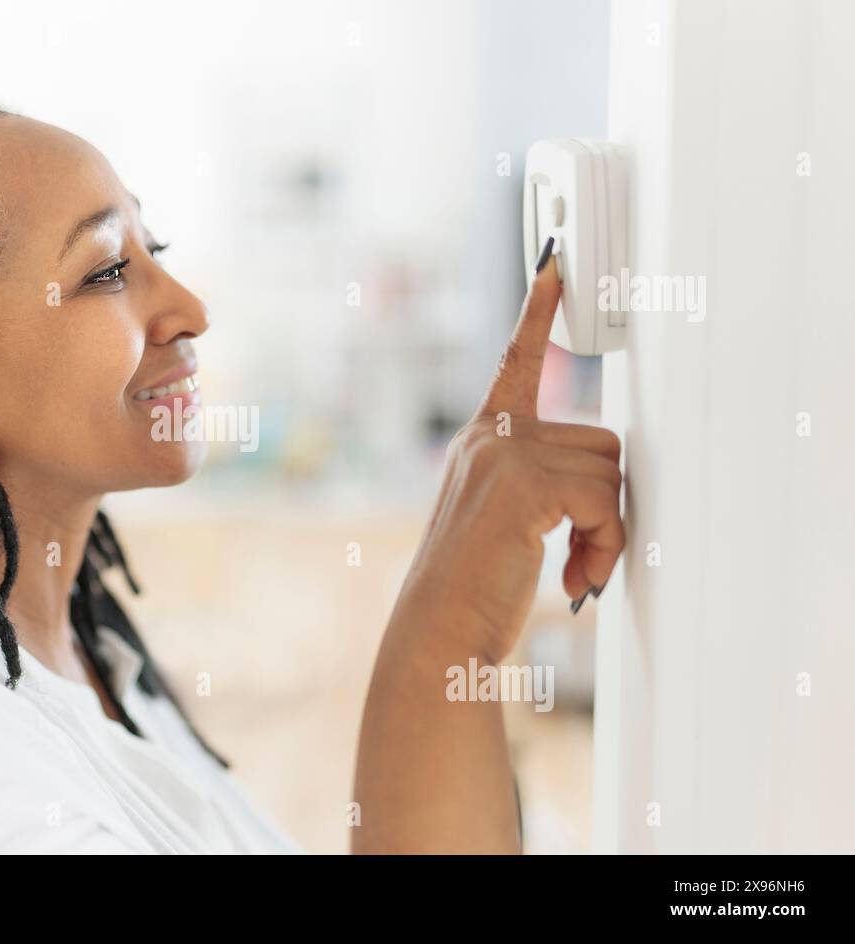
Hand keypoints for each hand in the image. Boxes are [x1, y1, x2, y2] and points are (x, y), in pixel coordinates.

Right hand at [402, 250, 623, 663]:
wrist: (437, 632)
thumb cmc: (468, 590)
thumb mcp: (501, 523)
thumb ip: (538, 485)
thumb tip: (607, 486)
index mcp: (480, 442)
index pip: (515, 364)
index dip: (537, 313)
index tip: (554, 267)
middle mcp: (489, 436)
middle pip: (599, 439)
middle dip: (606, 502)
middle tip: (585, 556)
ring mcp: (503, 453)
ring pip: (609, 472)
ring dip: (607, 531)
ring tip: (577, 572)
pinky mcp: (523, 479)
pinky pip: (605, 500)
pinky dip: (606, 545)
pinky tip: (576, 579)